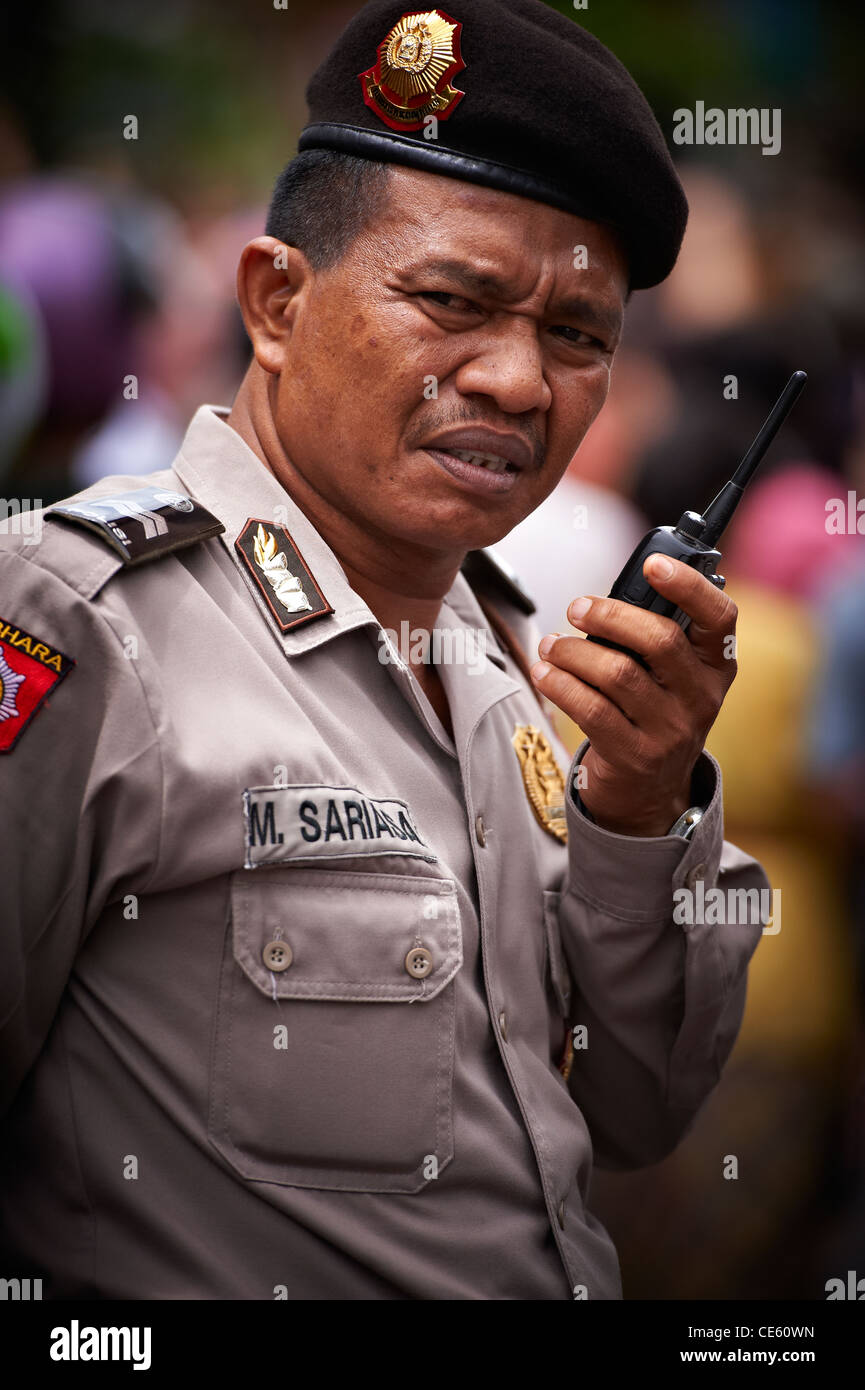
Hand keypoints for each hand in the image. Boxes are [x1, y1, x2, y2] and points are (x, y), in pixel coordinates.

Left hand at [529, 554, 737, 836]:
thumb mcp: (670, 677)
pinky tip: (545, 675)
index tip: (652, 563)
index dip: (688, 585)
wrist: (648, 791)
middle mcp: (702, 697)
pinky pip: (591, 709)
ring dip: (572, 652)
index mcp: (716, 666)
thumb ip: (650, 637)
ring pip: (617, 673)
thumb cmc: (650, 712)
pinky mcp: (635, 755)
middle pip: (659, 640)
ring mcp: (671, 730)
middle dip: (609, 616)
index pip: (719, 616)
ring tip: (550, 646)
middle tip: (577, 608)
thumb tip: (602, 599)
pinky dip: (560, 684)